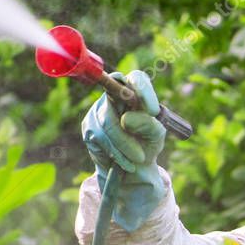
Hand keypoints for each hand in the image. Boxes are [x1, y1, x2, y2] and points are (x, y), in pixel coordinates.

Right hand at [81, 70, 166, 231]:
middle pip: (116, 99)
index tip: (153, 111)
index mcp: (136, 91)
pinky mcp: (89, 128)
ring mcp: (98, 110)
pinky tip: (127, 163)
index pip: (136, 78)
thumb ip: (148, 125)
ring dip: (124, 146)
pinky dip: (116, 153)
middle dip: (131, 128)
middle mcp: (114, 95)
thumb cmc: (147, 143)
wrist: (134, 166)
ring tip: (138, 159)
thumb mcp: (155, 135)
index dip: (142, 89)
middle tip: (142, 154)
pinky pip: (100, 138)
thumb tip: (126, 119)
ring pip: (107, 123)